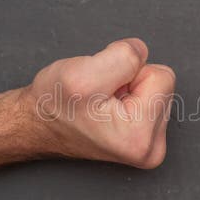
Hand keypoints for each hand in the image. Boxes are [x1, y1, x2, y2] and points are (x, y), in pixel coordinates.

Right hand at [23, 38, 175, 168]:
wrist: (37, 123)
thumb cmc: (54, 106)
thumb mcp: (84, 73)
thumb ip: (125, 56)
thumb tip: (143, 51)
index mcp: (141, 138)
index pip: (163, 76)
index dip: (129, 73)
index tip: (104, 88)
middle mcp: (152, 148)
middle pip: (162, 84)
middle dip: (129, 80)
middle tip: (100, 95)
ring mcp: (150, 146)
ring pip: (154, 89)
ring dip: (126, 88)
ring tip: (100, 102)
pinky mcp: (145, 139)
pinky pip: (148, 98)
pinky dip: (127, 95)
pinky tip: (107, 108)